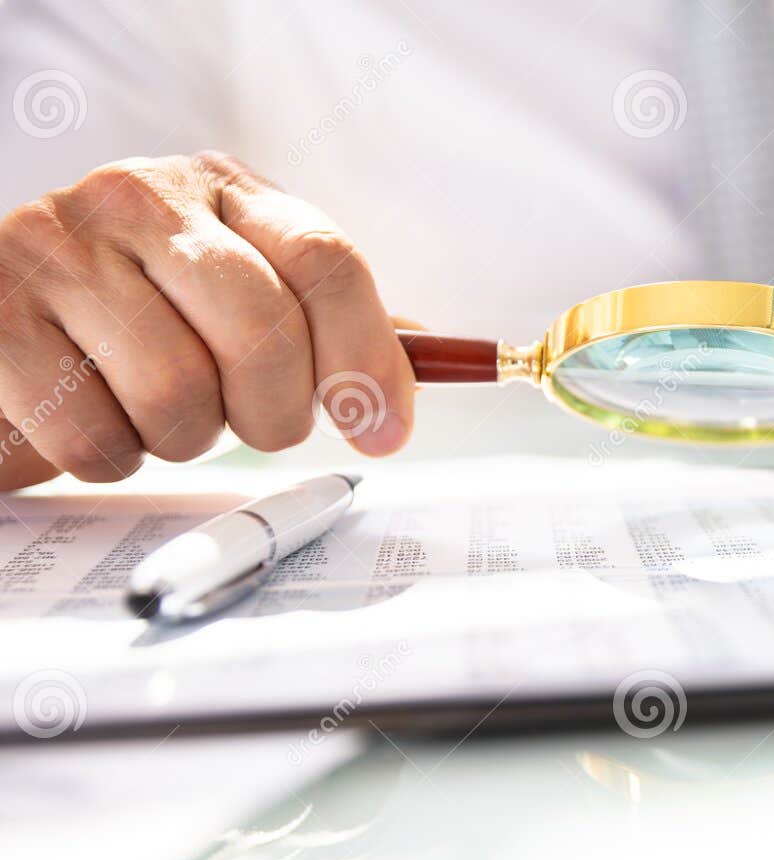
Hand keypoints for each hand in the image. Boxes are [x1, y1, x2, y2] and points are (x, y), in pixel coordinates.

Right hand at [0, 152, 413, 489]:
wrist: (4, 328)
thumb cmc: (139, 320)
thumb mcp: (238, 295)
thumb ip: (330, 321)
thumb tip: (433, 358)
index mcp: (222, 189)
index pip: (327, 261)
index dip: (369, 359)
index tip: (384, 430)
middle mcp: (139, 199)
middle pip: (265, 333)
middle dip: (274, 413)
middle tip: (252, 424)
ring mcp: (58, 250)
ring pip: (181, 395)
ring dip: (183, 438)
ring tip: (156, 409)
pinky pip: (98, 436)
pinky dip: (111, 457)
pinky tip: (96, 419)